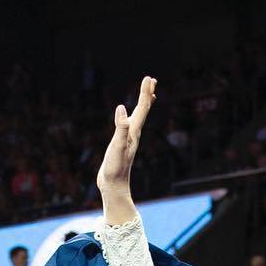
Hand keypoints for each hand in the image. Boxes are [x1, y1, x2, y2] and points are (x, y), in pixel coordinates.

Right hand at [97, 76, 156, 226]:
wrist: (114, 187)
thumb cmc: (115, 169)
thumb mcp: (117, 147)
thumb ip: (120, 128)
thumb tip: (120, 107)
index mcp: (134, 132)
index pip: (142, 108)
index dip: (145, 92)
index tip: (149, 78)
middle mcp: (134, 134)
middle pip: (143, 111)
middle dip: (147, 94)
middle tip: (151, 80)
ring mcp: (128, 139)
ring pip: (138, 118)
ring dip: (142, 105)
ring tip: (147, 96)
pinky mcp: (122, 145)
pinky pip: (129, 126)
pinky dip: (130, 117)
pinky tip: (128, 118)